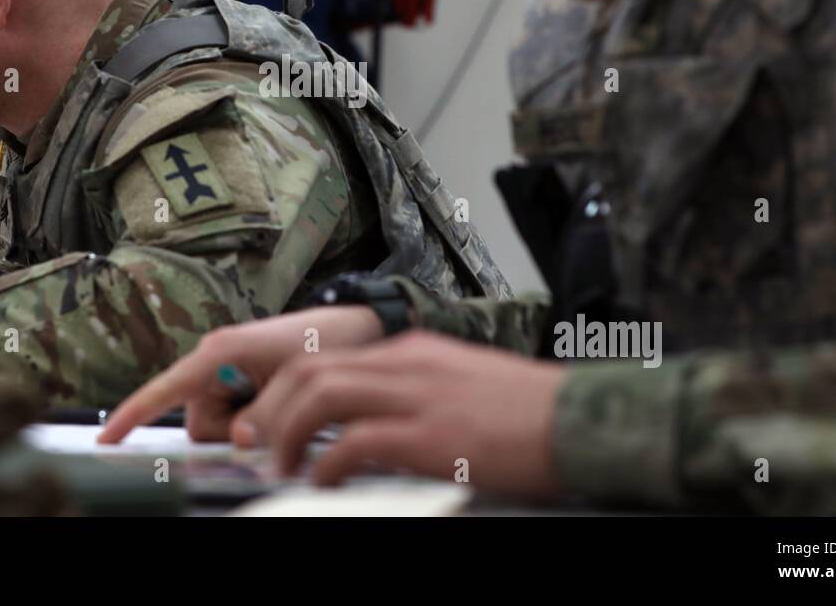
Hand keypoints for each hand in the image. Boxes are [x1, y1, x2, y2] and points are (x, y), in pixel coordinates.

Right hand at [98, 306, 383, 443]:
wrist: (357, 325)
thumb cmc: (325, 340)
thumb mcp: (295, 381)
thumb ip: (263, 415)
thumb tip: (242, 443)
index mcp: (219, 354)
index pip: (165, 391)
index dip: (133, 416)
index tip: (106, 442)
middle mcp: (216, 362)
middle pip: (200, 424)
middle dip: (232, 433)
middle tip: (274, 412)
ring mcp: (229, 373)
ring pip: (219, 427)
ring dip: (248, 426)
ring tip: (282, 399)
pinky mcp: (243, 382)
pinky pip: (235, 417)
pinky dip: (255, 418)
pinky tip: (280, 401)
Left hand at [240, 331, 567, 499]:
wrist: (582, 419)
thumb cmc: (528, 413)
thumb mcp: (459, 386)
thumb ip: (413, 394)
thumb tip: (367, 427)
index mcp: (411, 350)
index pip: (325, 356)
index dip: (283, 388)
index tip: (266, 419)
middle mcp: (406, 363)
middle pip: (308, 369)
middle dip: (269, 406)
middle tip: (253, 442)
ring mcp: (417, 396)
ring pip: (319, 395)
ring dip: (285, 432)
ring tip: (278, 467)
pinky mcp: (431, 435)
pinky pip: (355, 443)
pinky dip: (326, 463)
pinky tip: (322, 484)